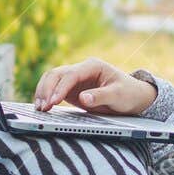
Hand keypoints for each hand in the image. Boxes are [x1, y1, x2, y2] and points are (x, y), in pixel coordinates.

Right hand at [33, 57, 155, 114]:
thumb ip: (101, 96)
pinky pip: (54, 89)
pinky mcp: (72, 89)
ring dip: (43, 92)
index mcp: (92, 66)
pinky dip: (46, 96)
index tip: (53, 101)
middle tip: (43, 107)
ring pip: (51, 79)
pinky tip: (42, 107)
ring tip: (40, 108)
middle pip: (56, 74)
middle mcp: (81, 69)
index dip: (60, 87)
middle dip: (46, 89)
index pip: (70, 74)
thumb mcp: (118, 95)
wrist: (133, 96)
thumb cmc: (128, 93)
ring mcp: (75, 79)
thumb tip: (83, 98)